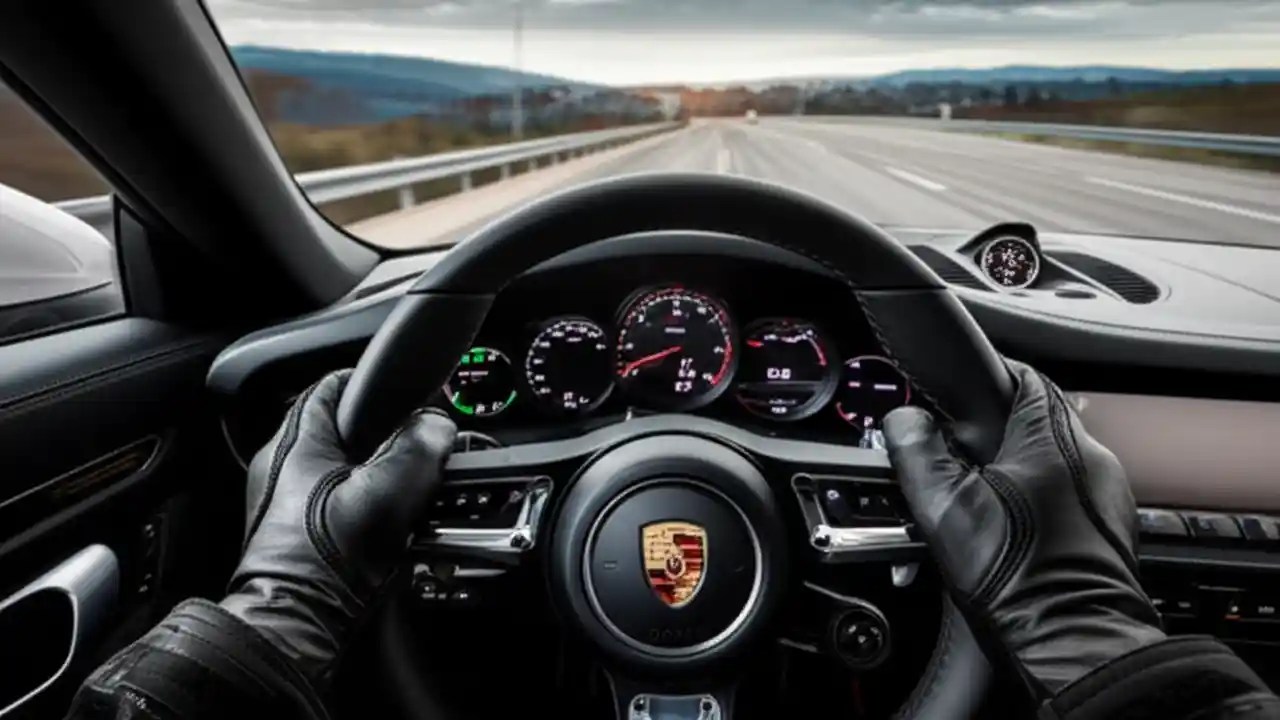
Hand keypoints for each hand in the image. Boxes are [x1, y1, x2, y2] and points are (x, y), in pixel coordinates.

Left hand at [221, 370, 455, 685]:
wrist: (297, 626)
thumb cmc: (326, 563)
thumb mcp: (388, 493)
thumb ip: (421, 448)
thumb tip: (437, 426)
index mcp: (297, 441)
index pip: (337, 384)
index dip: (378, 387)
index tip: (411, 398)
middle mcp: (285, 465)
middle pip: (350, 430)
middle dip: (389, 441)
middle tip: (418, 454)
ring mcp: (289, 501)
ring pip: (350, 469)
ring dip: (384, 480)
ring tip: (410, 498)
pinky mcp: (300, 532)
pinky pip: (345, 503)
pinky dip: (372, 510)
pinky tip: (394, 530)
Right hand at [883, 359, 1162, 699]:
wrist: (1074, 644)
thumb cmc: (1019, 579)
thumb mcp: (946, 508)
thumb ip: (919, 452)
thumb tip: (905, 420)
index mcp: (1053, 436)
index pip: (1020, 375)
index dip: (980, 382)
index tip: (951, 399)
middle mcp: (1092, 457)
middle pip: (1031, 421)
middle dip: (988, 437)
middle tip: (952, 460)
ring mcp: (1105, 494)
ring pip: (1047, 461)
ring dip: (1011, 472)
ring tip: (974, 504)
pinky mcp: (1107, 527)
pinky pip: (1063, 496)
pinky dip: (1033, 503)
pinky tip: (1005, 533)